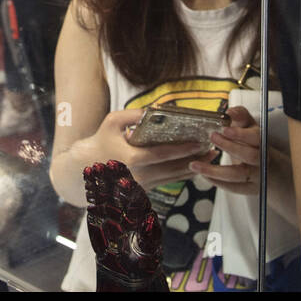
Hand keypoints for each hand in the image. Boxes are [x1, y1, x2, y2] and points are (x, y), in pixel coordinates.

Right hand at [84, 160, 167, 291]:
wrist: (126, 268)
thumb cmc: (142, 259)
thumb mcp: (148, 249)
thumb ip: (149, 235)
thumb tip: (151, 219)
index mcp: (143, 212)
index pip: (137, 198)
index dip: (131, 190)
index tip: (125, 181)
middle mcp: (129, 205)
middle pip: (122, 188)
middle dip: (117, 176)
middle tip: (110, 164)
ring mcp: (113, 206)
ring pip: (107, 188)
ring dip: (102, 176)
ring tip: (95, 165)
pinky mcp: (99, 210)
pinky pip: (95, 195)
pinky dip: (91, 184)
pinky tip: (86, 171)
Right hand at [86, 109, 212, 189]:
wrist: (86, 169)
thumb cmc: (101, 141)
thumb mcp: (113, 121)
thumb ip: (134, 114)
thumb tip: (156, 110)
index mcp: (132, 159)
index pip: (164, 155)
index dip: (184, 149)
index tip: (201, 143)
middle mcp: (139, 176)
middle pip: (174, 169)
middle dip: (196, 160)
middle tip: (214, 150)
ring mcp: (142, 186)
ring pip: (173, 179)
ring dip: (193, 168)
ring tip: (209, 157)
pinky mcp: (143, 191)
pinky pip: (167, 182)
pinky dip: (181, 174)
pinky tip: (193, 165)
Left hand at [190, 105, 270, 194]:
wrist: (272, 170)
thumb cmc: (255, 144)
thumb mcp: (250, 127)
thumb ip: (241, 116)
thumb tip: (230, 111)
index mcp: (262, 142)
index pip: (256, 138)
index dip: (241, 134)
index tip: (224, 128)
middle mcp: (262, 160)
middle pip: (250, 156)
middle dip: (229, 147)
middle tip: (211, 137)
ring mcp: (257, 176)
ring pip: (238, 175)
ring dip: (215, 171)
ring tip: (194, 164)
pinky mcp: (250, 189)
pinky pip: (233, 188)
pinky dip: (217, 182)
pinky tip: (203, 175)